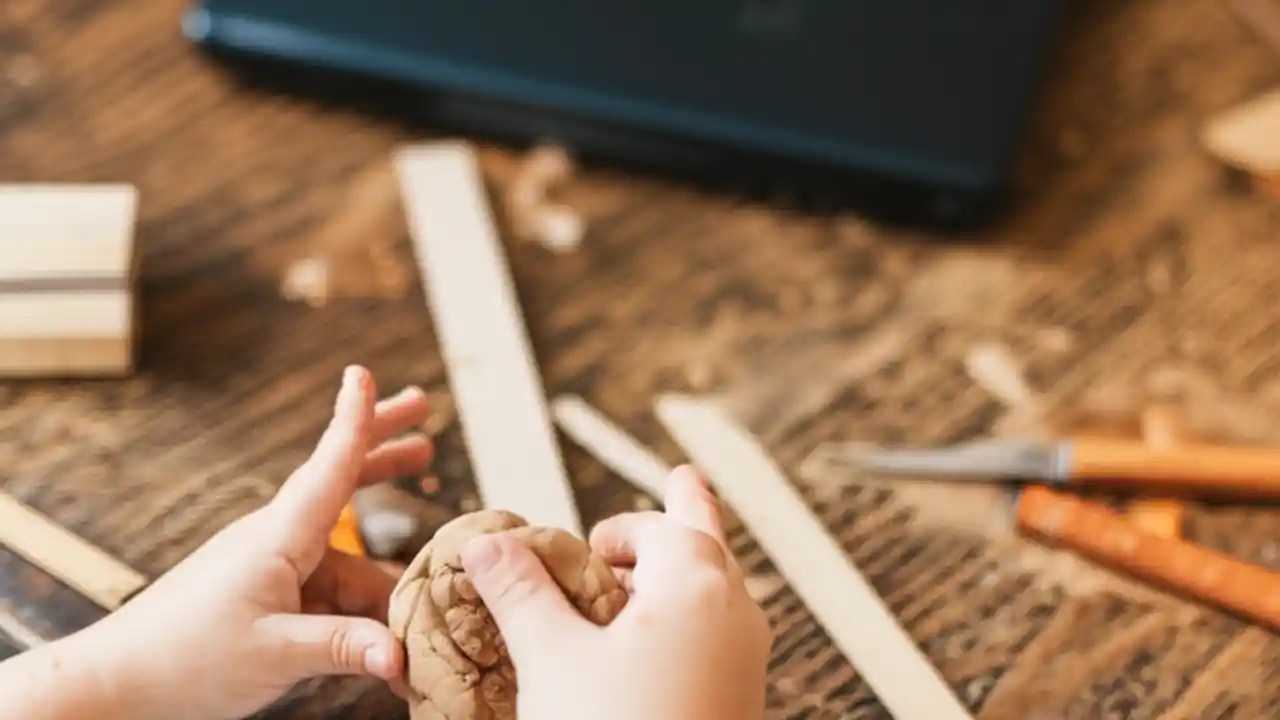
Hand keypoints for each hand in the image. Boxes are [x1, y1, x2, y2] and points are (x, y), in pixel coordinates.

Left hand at [29, 366, 432, 719]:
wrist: (121, 683)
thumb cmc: (184, 660)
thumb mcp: (273, 654)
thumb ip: (342, 648)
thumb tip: (400, 654)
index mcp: (280, 537)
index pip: (329, 465)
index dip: (353, 419)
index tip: (364, 372)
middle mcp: (280, 541)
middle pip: (342, 480)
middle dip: (385, 447)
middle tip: (423, 410)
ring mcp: (274, 568)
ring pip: (347, 556)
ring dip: (388, 565)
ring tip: (430, 578)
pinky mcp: (269, 597)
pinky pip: (329, 592)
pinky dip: (361, 609)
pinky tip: (386, 641)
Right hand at [461, 466, 770, 719]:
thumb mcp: (552, 659)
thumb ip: (521, 591)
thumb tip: (489, 542)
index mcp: (696, 584)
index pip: (660, 526)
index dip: (617, 529)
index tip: (585, 546)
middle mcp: (735, 614)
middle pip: (708, 542)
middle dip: (686, 513)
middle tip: (683, 479)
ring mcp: (746, 660)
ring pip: (717, 591)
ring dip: (682, 572)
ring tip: (648, 576)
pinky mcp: (739, 699)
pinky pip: (717, 636)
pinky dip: (686, 620)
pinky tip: (649, 646)